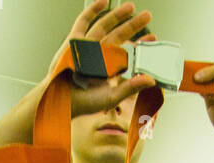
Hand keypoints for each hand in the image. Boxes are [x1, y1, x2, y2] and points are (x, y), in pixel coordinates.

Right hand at [46, 1, 156, 117]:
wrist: (61, 100)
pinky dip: (93, 10)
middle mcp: (99, 55)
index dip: (140, 45)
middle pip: (119, 36)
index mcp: (108, 68)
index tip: (152, 39)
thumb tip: (151, 80)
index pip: (127, 53)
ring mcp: (87, 46)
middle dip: (133, 25)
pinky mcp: (74, 40)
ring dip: (117, 16)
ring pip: (105, 25)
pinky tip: (104, 1)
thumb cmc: (83, 103)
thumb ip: (131, 87)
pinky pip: (84, 21)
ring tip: (131, 7)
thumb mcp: (111, 96)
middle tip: (147, 15)